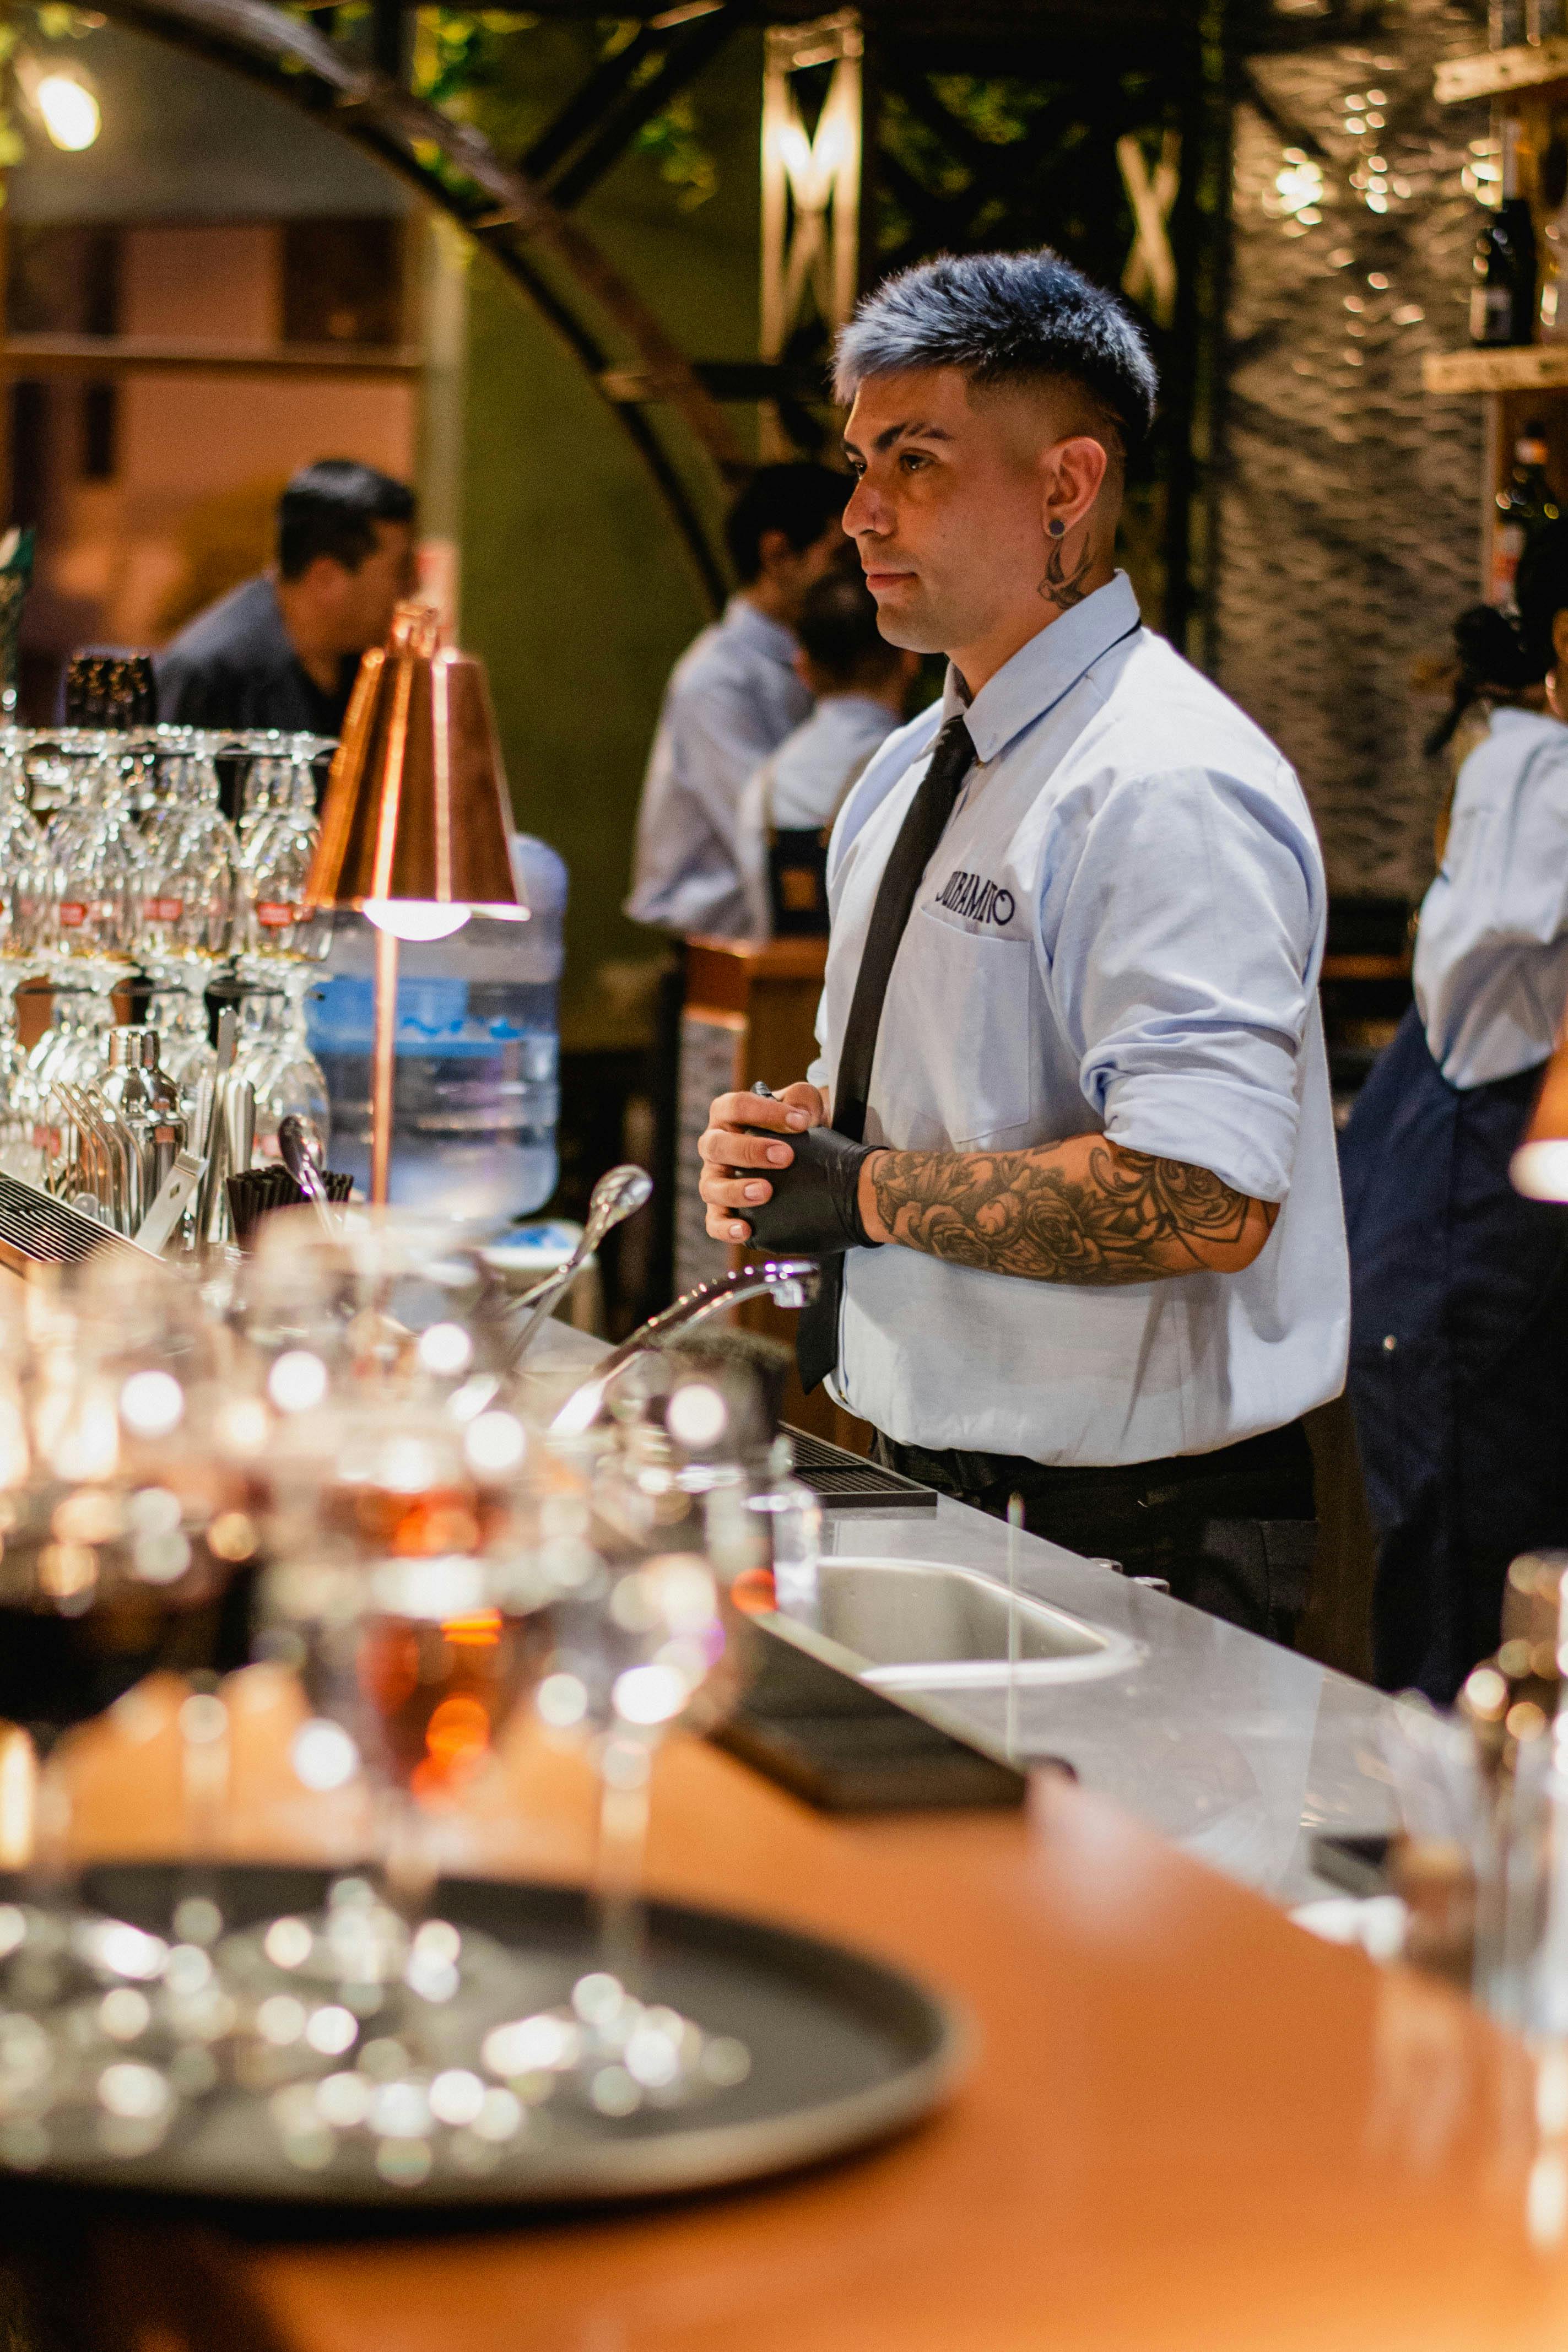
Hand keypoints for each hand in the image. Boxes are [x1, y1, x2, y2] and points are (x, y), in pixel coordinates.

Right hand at [699, 1081, 823, 1242]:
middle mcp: (714, 1145)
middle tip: (785, 1157)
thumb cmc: (793, 1126)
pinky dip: (726, 1228)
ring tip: (765, 1192)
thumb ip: (803, 1099)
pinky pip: (714, 1222)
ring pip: (711, 1186)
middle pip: (717, 1145)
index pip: (737, 1106)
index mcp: (727, 1114)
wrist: (796, 1157)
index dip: (766, 1112)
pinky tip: (746, 1231)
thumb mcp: (802, 1105)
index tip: (800, 1123)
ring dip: (736, 1190)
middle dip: (750, 1151)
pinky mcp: (719, 1209)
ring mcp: (714, 1178)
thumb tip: (802, 1114)